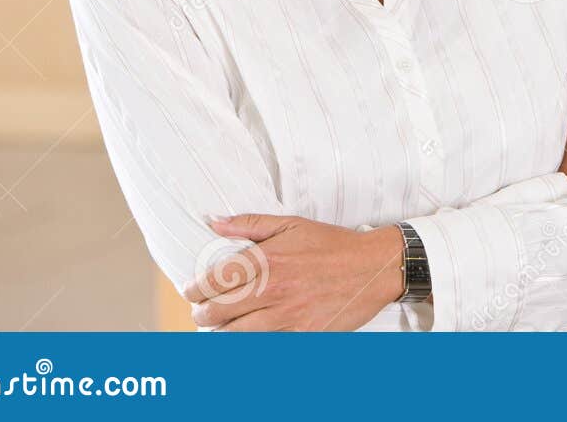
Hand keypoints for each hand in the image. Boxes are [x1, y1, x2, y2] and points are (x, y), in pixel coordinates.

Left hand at [184, 214, 404, 330]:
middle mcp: (272, 288)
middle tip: (203, 311)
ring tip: (220, 326)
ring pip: (233, 334)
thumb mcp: (293, 225)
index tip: (192, 291)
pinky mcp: (300, 333)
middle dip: (201, 314)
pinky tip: (247, 335)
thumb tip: (213, 222)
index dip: (194, 290)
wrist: (374, 267)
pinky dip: (248, 342)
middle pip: (216, 311)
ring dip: (220, 332)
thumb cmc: (333, 244)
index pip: (213, 280)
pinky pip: (262, 344)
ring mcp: (286, 314)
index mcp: (267, 258)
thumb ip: (250, 224)